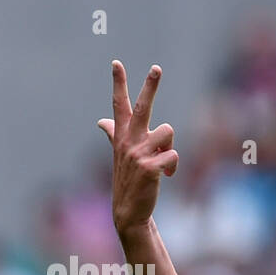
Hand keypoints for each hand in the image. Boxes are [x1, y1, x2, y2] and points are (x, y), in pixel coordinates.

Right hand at [97, 60, 177, 238]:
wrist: (129, 211)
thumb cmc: (128, 179)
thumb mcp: (119, 154)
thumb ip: (112, 133)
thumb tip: (101, 121)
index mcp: (122, 136)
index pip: (120, 105)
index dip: (119, 83)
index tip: (116, 63)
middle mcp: (129, 141)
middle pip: (143, 107)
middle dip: (150, 86)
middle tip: (156, 68)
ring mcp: (138, 154)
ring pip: (168, 132)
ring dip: (169, 147)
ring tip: (162, 161)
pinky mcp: (149, 167)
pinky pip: (173, 156)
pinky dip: (173, 167)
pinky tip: (166, 176)